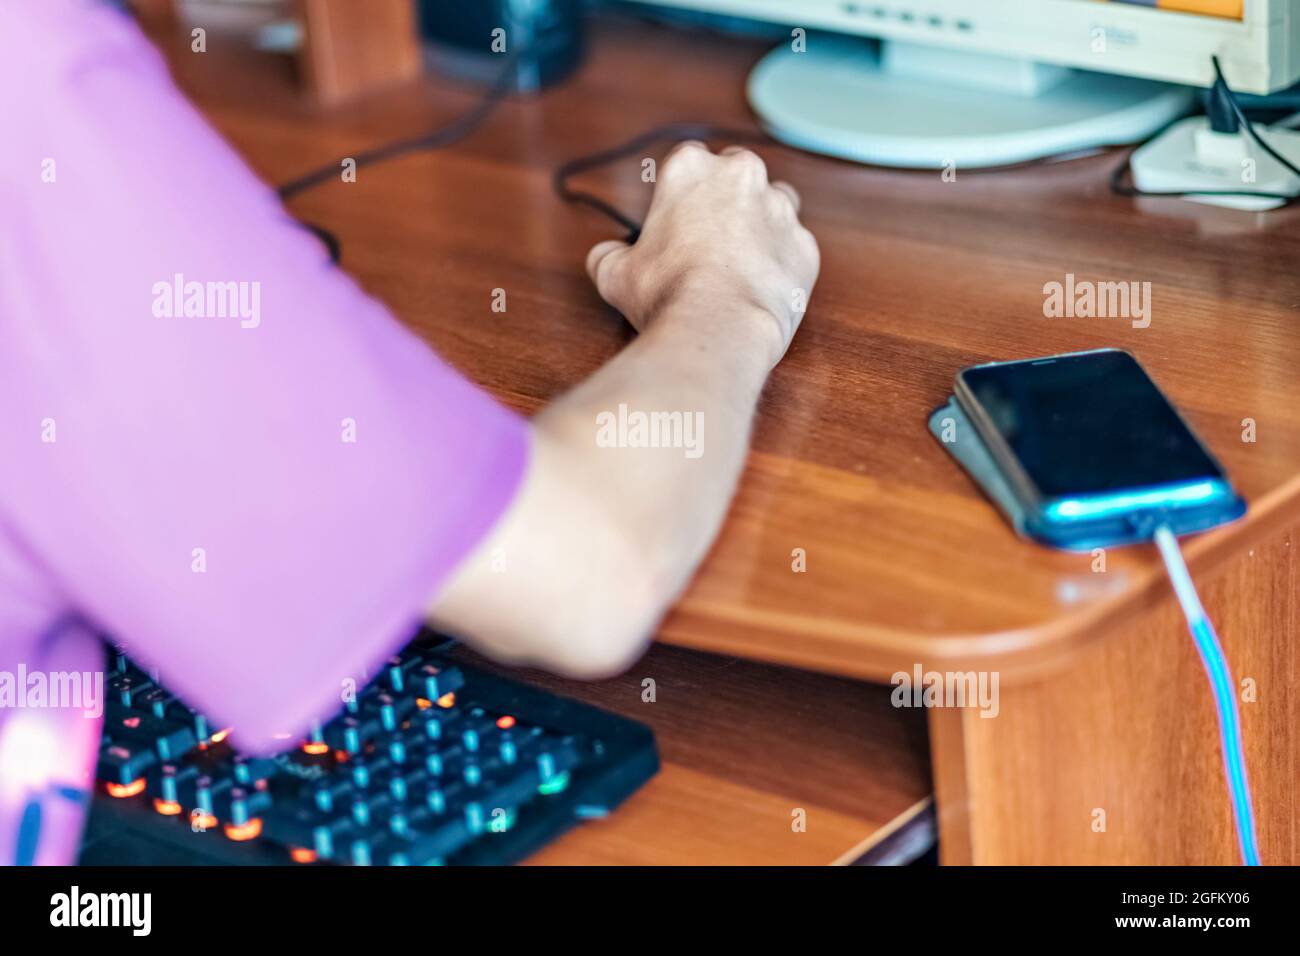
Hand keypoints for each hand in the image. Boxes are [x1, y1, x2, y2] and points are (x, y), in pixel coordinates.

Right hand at [585, 141, 819, 368]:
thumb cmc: (665, 293)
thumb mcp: (614, 273)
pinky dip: (779, 265)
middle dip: (726, 201)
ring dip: (759, 226)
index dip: (682, 193)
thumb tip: (607, 256)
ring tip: (738, 265)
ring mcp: (779, 210)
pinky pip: (792, 249)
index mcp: (691, 168)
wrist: (718, 326)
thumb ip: (608, 254)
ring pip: (774, 205)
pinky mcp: (805, 245)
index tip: (677, 220)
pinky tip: (759, 289)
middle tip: (708, 241)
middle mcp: (741, 176)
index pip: (688, 163)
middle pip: (737, 176)